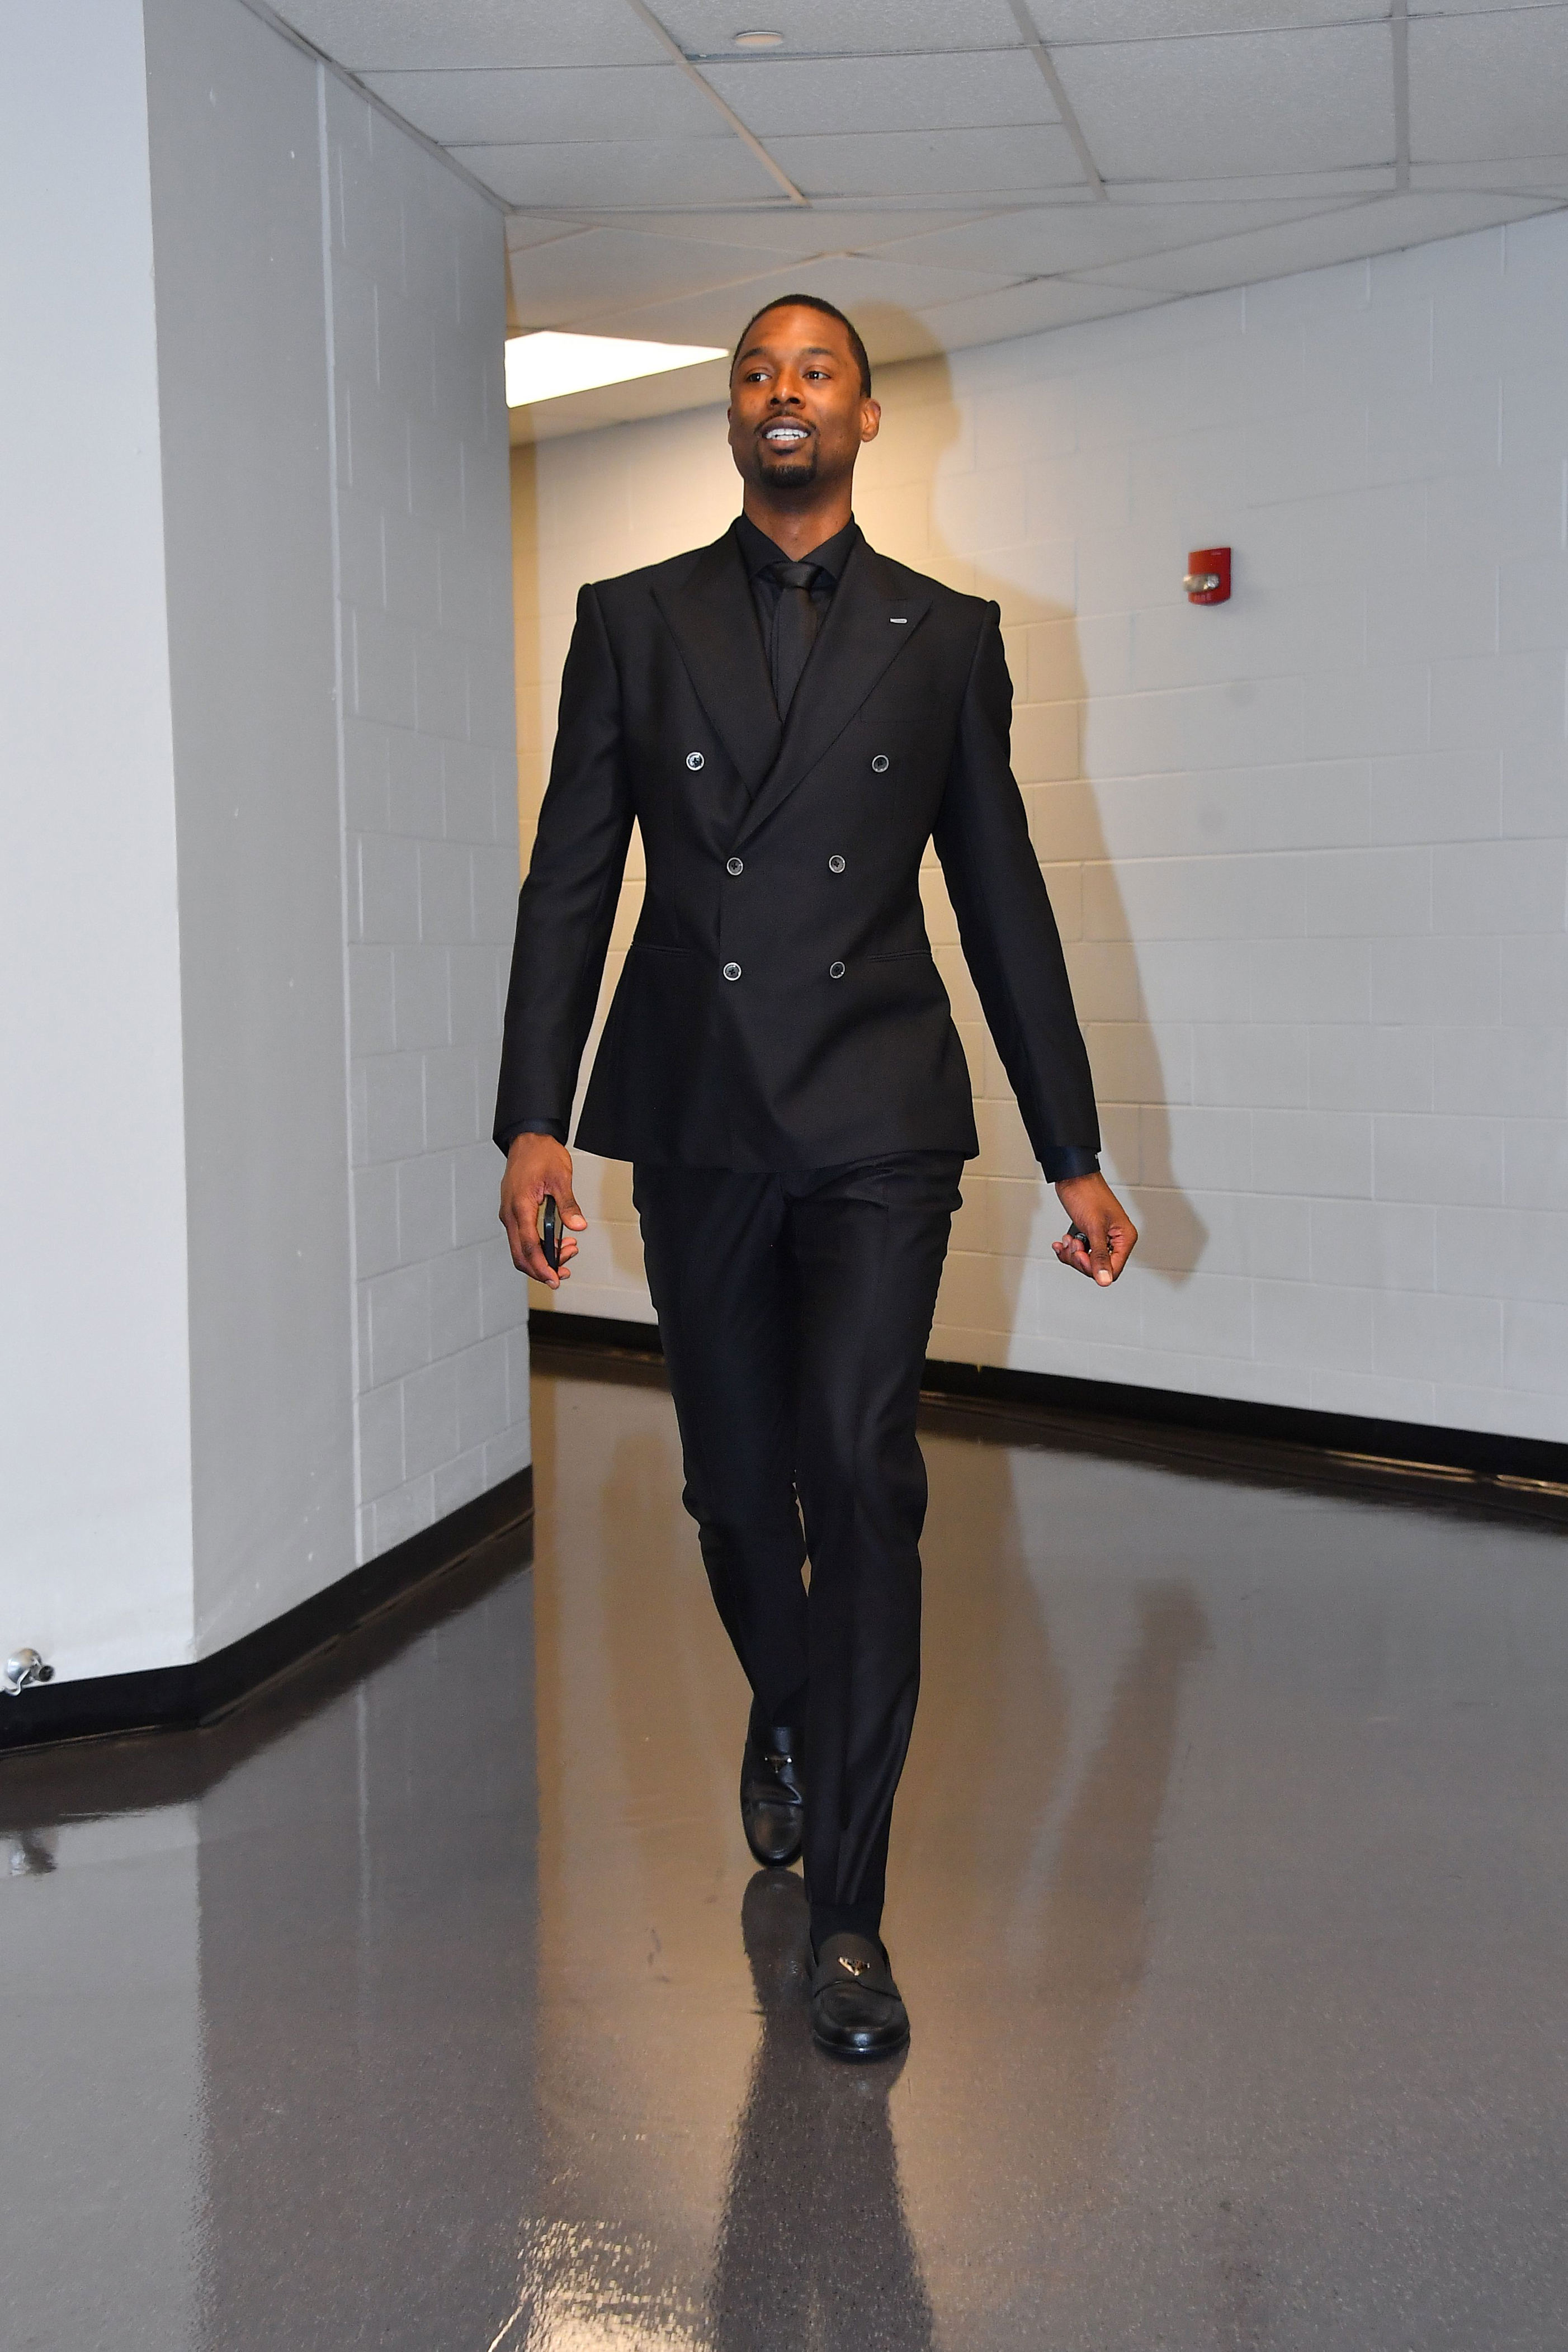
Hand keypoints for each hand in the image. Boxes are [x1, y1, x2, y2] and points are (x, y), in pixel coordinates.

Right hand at [499, 1133, 586, 1289]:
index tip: (554, 1279)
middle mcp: (510, 1213)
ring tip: (568, 1251)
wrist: (528, 1139)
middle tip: (564, 1272)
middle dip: (541, 1268)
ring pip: (520, 1248)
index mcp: (520, 1206)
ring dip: (542, 1257)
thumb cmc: (542, 1154)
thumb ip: (568, 1204)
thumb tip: (577, 1226)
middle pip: (520, 1254)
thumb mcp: (561, 1178)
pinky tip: (557, 1242)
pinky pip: (521, 1237)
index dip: (541, 1266)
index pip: (528, 1246)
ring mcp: (509, 1213)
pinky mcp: (513, 1212)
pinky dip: (537, 1245)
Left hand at [1051, 1170, 1136, 1286]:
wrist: (1073, 1177)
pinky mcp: (1089, 1234)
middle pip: (1098, 1267)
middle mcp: (1116, 1240)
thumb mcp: (1094, 1228)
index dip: (1094, 1268)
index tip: (1080, 1256)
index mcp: (1124, 1238)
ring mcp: (1102, 1237)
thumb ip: (1099, 1256)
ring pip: (1087, 1260)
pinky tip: (1062, 1242)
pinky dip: (1068, 1249)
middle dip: (1080, 1259)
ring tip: (1068, 1240)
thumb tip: (1105, 1280)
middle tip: (1074, 1245)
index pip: (1113, 1269)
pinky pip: (1080, 1251)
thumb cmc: (1087, 1194)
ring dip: (1072, 1254)